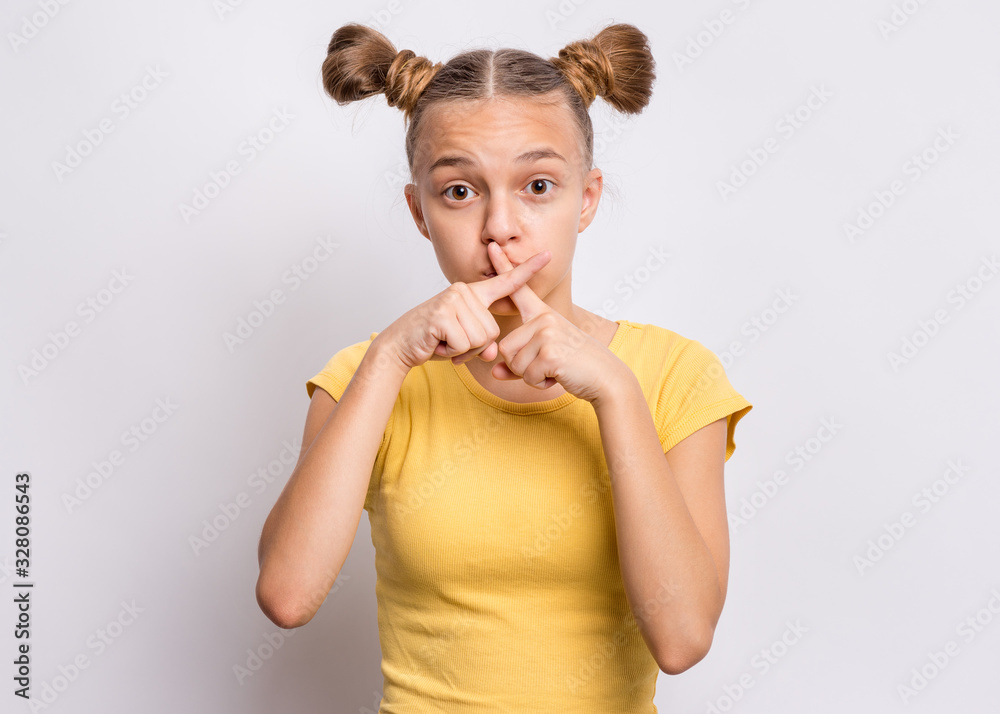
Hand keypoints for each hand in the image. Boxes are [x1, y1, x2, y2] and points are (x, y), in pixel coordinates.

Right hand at [380, 250, 552, 370]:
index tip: (548, 255)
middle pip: (492, 332)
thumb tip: (495, 353)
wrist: (400, 344)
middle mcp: (464, 291)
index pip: (504, 281)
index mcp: (472, 294)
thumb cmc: (433, 340)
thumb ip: (484, 345)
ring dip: (462, 351)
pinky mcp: (443, 314)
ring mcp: (453, 300)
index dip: (527, 270)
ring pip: (480, 340)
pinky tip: (438, 344)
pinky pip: (464, 344)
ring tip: (443, 342)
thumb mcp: (465, 343)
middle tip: (450, 342)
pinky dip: (452, 352)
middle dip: (473, 347)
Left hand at [486, 241, 620, 402]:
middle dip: (521, 367)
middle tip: (548, 364)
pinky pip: (527, 376)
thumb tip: (493, 372)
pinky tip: (558, 375)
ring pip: (514, 364)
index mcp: (543, 314)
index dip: (504, 267)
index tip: (492, 246)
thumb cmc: (576, 367)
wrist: (606, 378)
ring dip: (530, 376)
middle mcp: (544, 318)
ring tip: (555, 369)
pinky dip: (539, 383)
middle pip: (505, 348)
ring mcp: (547, 333)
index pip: (519, 289)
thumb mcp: (544, 361)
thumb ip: (516, 364)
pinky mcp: (549, 352)